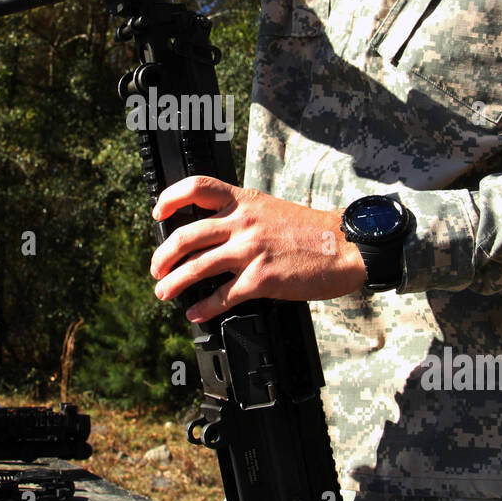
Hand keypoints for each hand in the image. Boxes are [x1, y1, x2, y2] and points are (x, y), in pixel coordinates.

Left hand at [149, 177, 367, 320]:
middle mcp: (243, 222)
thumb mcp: (269, 209)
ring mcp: (251, 251)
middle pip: (187, 235)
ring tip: (164, 292)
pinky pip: (222, 295)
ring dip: (174, 283)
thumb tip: (210, 233)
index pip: (196, 187)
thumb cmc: (311, 231)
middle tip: (156, 268)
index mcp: (244, 201)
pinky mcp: (262, 279)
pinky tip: (195, 313)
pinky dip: (203, 307)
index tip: (157, 212)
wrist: (345, 247)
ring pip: (197, 267)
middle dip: (163, 255)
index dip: (170, 198)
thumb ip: (240, 215)